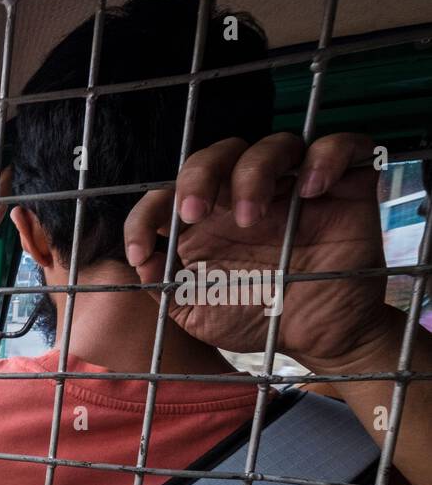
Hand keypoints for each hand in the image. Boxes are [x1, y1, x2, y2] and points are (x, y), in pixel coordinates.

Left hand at [123, 132, 387, 369]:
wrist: (318, 339)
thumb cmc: (257, 319)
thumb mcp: (197, 311)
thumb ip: (165, 286)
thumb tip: (141, 260)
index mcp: (210, 220)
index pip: (168, 194)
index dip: (144, 216)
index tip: (139, 251)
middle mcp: (248, 194)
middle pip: (218, 155)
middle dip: (198, 176)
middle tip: (194, 213)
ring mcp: (296, 187)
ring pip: (274, 145)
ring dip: (253, 173)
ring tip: (251, 217)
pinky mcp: (344, 186)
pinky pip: (339, 146)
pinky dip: (324, 157)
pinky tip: (311, 191)